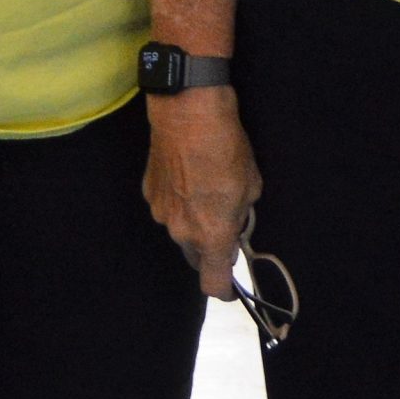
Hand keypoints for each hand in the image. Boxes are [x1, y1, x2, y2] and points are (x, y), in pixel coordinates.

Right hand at [144, 87, 260, 300]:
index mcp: (210, 235)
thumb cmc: (225, 146)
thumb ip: (240, 216)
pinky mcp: (149, 190)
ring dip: (193, 220)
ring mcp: (160, 211)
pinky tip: (188, 174)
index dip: (224, 288)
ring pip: (180, 229)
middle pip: (195, 256)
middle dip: (210, 247)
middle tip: (224, 221)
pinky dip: (178, 200)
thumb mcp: (250, 184)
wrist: (187, 110)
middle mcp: (180, 231)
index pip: (213, 283)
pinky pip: (167, 207)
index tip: (230, 284)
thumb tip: (233, 223)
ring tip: (205, 187)